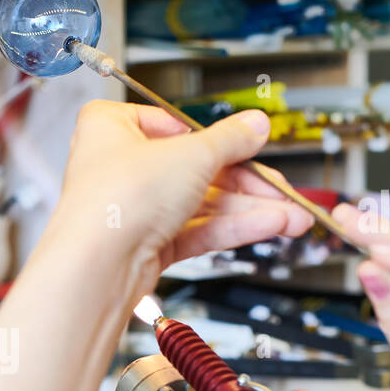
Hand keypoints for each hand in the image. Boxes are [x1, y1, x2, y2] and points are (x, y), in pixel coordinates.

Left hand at [39, 101, 313, 303]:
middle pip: (196, 169)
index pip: (175, 125)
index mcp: (112, 127)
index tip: (253, 143)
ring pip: (201, 204)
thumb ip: (230, 140)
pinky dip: (231, 227)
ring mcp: (134, 209)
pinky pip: (195, 229)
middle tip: (283, 189)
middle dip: (248, 184)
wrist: (98, 266)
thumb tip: (254, 125)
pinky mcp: (146, 244)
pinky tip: (269, 226)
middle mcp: (119, 166)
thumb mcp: (191, 154)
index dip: (216, 137)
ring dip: (249, 210)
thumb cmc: (117, 200)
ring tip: (291, 216)